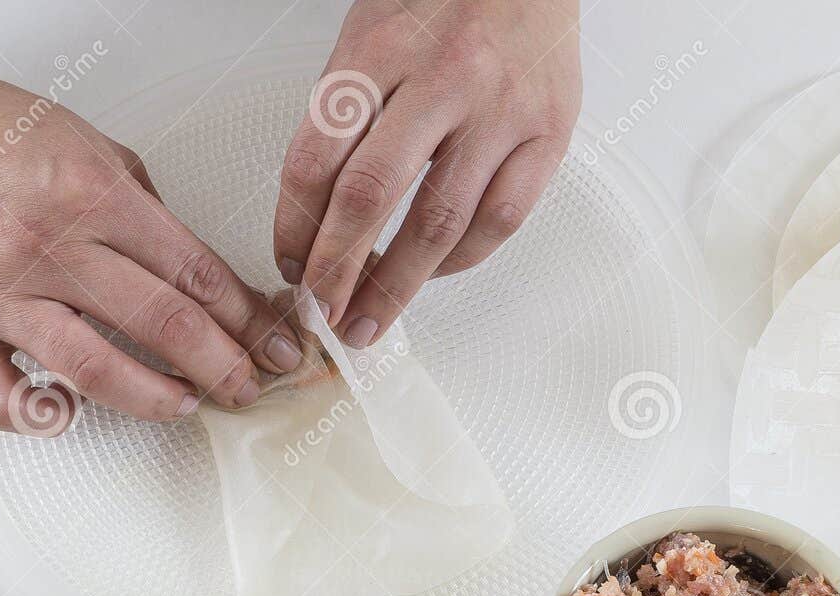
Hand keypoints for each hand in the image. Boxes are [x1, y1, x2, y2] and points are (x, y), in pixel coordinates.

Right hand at [0, 56, 303, 432]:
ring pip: (96, 368)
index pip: (196, 272)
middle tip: (248, 388)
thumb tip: (199, 270)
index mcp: (94, 195)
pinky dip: (45, 416)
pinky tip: (73, 413)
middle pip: (163, 324)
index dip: (248, 319)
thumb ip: (143, 205)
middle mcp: (51, 246)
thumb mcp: (88, 143)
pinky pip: (5, 396)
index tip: (277, 346)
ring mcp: (0, 292)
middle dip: (223, 366)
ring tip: (183, 404)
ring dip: (154, 397)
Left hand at [274, 0, 580, 346]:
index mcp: (379, 49)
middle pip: (371, 196)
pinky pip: (500, 219)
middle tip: (323, 315)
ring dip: (398, 285)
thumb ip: (345, 111)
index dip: (295, 228)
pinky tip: (435, 272)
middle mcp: (441, 80)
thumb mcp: (371, 31)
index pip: (317, 158)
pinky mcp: (548, 134)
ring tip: (372, 319)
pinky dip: (461, 259)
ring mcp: (500, 111)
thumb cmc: (441, 1)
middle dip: (338, 272)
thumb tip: (315, 214)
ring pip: (439, 222)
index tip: (291, 266)